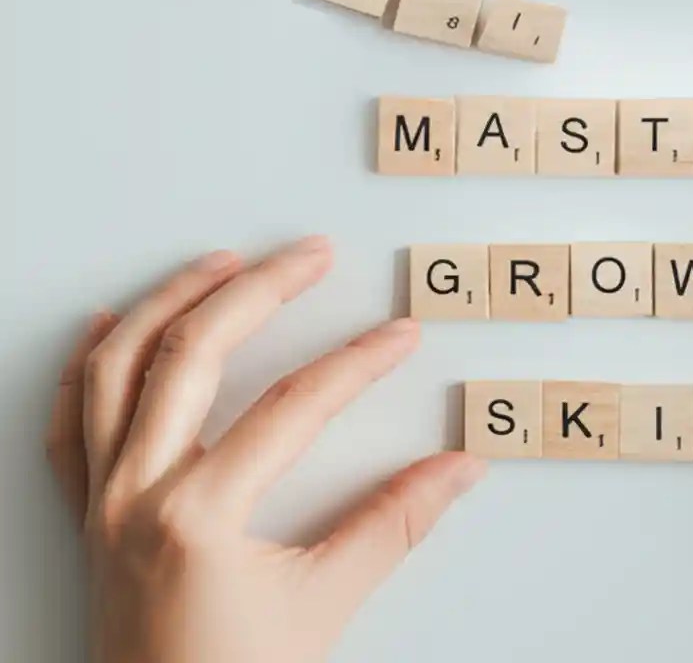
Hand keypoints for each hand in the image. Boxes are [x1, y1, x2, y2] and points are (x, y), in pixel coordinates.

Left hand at [46, 236, 486, 662]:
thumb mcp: (323, 604)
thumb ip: (393, 526)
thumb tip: (454, 470)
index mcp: (198, 515)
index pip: (292, 408)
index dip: (355, 363)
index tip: (396, 336)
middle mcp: (137, 494)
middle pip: (192, 355)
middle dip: (259, 292)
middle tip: (309, 256)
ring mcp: (103, 501)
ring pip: (118, 369)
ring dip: (170, 303)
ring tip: (219, 263)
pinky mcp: (88, 517)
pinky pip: (70, 423)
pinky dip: (88, 365)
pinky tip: (113, 326)